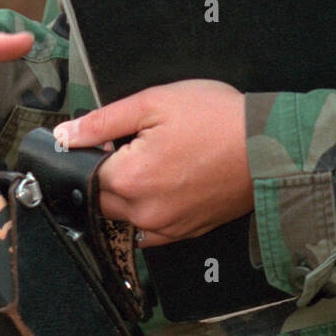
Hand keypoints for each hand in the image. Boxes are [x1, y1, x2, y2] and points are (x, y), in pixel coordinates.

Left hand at [54, 80, 252, 246]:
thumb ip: (103, 120)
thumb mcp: (154, 102)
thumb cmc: (217, 118)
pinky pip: (151, 230)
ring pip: (125, 215)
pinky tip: (169, 184)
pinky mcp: (186, 233)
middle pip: (101, 197)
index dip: (94, 148)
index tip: (114, 134)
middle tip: (141, 143)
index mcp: (127, 179)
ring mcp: (165, 228)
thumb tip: (65, 134)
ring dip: (129, 192)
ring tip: (161, 160)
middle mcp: (142, 213)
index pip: (85, 171)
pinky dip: (149, 210)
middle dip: (110, 172)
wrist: (270, 146)